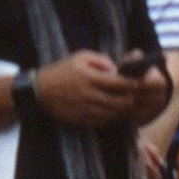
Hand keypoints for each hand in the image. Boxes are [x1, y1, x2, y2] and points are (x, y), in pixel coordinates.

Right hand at [30, 47, 161, 130]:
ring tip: (124, 102)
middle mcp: (90, 95)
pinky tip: (110, 109)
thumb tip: (116, 70)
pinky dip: (110, 116)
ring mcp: (86, 110)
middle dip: (131, 99)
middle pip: (120, 102)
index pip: (120, 83)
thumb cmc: (62, 70)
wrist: (40, 91)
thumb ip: (101, 60)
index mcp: (90, 78)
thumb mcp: (80, 57)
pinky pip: (103, 121)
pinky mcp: (82, 120)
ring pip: (114, 113)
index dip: (133, 84)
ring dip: (122, 109)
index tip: (138, 82)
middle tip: (134, 95)